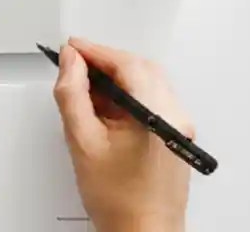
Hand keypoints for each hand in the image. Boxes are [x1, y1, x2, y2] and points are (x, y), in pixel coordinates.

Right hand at [53, 38, 193, 231]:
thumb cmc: (120, 201)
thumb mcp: (83, 141)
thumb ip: (72, 95)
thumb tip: (70, 63)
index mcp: (157, 114)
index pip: (127, 64)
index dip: (95, 51)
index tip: (72, 49)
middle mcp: (175, 116)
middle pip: (140, 69)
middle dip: (106, 63)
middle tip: (76, 65)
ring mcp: (179, 125)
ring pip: (146, 83)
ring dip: (116, 80)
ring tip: (86, 91)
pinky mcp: (174, 134)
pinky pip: (151, 100)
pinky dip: (126, 96)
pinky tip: (105, 110)